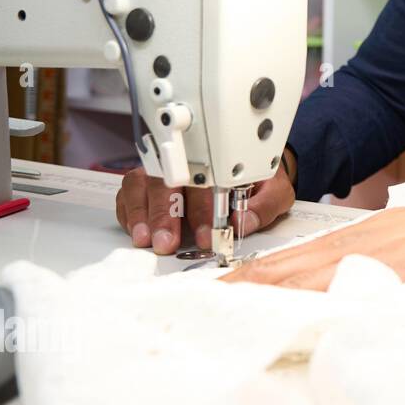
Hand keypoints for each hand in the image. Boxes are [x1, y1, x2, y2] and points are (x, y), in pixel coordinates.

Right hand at [115, 148, 296, 254]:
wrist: (250, 169)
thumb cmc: (260, 182)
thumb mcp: (275, 191)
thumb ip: (264, 206)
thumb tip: (244, 223)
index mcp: (219, 163)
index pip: (204, 182)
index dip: (202, 210)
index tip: (205, 235)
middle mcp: (188, 163)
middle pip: (166, 182)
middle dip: (164, 215)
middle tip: (167, 242)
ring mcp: (165, 171)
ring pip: (142, 183)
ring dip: (142, 212)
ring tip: (145, 238)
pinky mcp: (148, 183)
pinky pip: (129, 192)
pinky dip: (129, 210)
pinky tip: (136, 230)